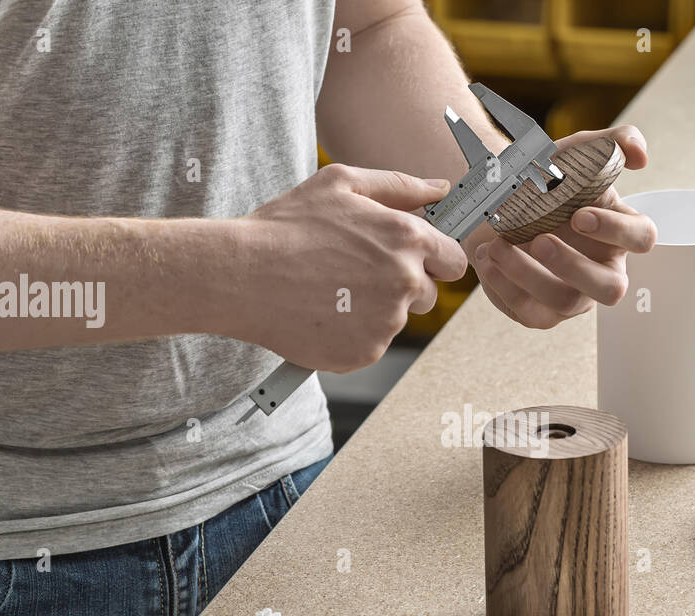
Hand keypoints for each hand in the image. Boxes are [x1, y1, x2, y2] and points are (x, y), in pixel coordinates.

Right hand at [234, 164, 468, 371]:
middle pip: (429, 295)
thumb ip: (400, 186)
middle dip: (403, 286)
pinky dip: (353, 334)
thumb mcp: (341, 185)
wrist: (241, 275)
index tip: (413, 260)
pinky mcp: (366, 351)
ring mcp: (386, 321)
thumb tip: (439, 188)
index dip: (434, 260)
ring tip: (331, 291)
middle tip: (356, 275)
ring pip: (397, 320)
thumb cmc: (287, 227)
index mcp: (407, 239)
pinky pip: (372, 344)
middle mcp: (405, 281)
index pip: (454, 261)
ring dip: (374, 310)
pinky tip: (324, 313)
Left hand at [468, 125, 657, 329]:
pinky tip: (487, 257)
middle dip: (575, 267)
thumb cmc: (545, 181)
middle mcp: (602, 270)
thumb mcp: (576, 153)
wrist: (498, 202)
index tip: (579, 214)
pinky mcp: (540, 312)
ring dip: (528, 273)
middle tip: (539, 240)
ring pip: (565, 301)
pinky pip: (529, 312)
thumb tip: (640, 155)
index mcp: (619, 233)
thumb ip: (612, 142)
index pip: (641, 238)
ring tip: (498, 245)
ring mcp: (573, 296)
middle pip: (612, 289)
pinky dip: (503, 285)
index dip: (616, 230)